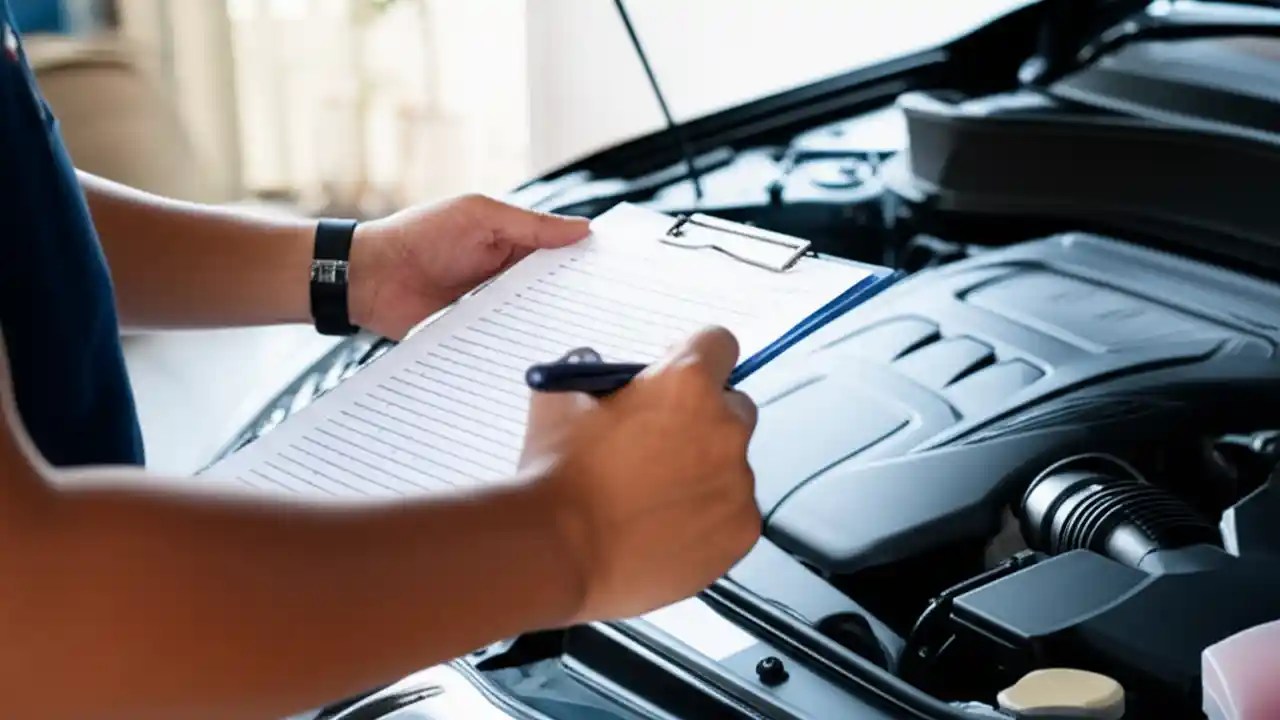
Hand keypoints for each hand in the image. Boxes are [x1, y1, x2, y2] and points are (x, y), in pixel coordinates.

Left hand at [348, 195, 589, 338]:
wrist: (370, 276)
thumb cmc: (421, 235)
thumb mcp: (479, 216)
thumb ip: (531, 226)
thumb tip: (584, 229)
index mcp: (516, 248)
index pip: (563, 258)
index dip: (588, 266)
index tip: (619, 277)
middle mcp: (510, 282)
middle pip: (554, 296)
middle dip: (577, 305)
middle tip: (611, 317)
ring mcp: (494, 313)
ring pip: (534, 324)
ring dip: (551, 330)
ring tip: (583, 342)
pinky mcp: (477, 339)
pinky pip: (506, 347)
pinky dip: (521, 351)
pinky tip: (543, 360)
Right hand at [521, 327, 760, 623]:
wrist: (558, 552)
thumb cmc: (556, 473)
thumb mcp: (560, 399)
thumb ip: (591, 374)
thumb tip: (600, 375)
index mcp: (687, 382)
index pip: (718, 344)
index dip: (693, 359)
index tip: (674, 381)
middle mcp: (725, 427)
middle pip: (733, 406)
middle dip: (703, 419)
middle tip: (660, 446)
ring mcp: (738, 483)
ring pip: (732, 466)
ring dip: (703, 473)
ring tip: (652, 500)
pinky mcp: (741, 531)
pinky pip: (734, 514)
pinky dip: (708, 519)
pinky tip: (665, 529)